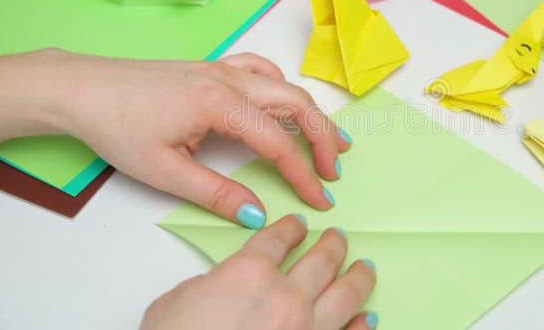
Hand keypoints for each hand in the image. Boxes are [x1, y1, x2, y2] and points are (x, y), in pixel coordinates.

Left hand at [0, 49, 350, 227]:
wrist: (82, 88)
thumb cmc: (117, 127)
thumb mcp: (164, 170)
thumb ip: (216, 193)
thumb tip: (258, 214)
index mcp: (219, 104)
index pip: (277, 142)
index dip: (303, 174)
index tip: (319, 200)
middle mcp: (229, 80)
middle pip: (296, 104)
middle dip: (323, 138)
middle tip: (334, 171)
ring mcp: (222, 68)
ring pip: (283, 85)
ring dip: (311, 112)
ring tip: (330, 138)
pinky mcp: (212, 67)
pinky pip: (261, 70)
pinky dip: (283, 87)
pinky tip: (284, 103)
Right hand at [141, 215, 377, 329]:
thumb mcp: (176, 302)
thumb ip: (209, 285)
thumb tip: (220, 288)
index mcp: (248, 274)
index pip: (276, 240)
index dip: (289, 228)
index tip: (297, 225)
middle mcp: (285, 297)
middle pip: (321, 260)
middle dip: (332, 245)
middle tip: (338, 237)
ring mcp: (306, 329)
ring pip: (346, 294)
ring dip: (358, 277)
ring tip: (365, 268)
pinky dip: (360, 326)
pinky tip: (366, 318)